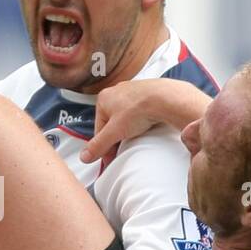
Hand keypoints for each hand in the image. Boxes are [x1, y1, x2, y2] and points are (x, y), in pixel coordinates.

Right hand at [81, 78, 211, 163]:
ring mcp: (132, 91)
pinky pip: (138, 111)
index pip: (98, 129)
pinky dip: (140, 121)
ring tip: (136, 138)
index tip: (110, 158)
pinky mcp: (147, 93)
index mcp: (103, 98)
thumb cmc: (139, 109)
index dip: (104, 146)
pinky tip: (145, 127)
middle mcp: (116, 91)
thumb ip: (98, 145)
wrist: (166, 98)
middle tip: (123, 150)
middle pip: (111, 123)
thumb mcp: (114, 132)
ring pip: (125, 117)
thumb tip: (84, 157)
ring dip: (128, 130)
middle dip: (116, 137)